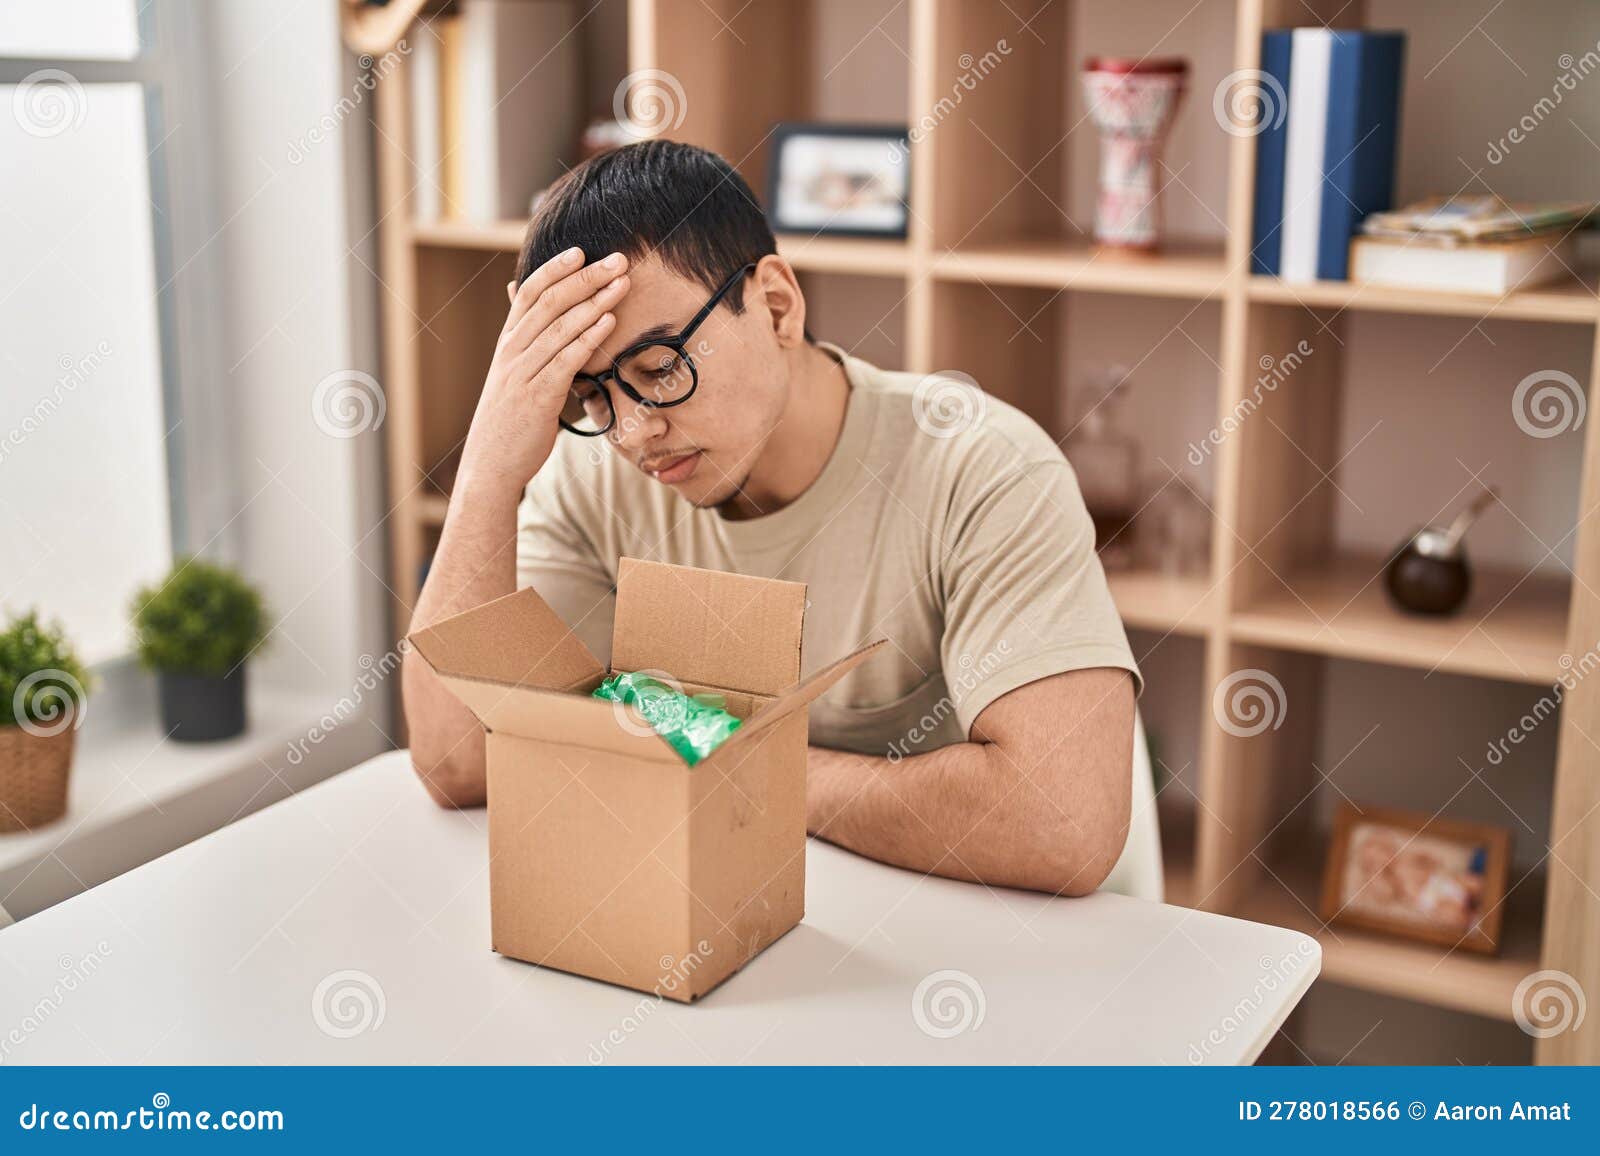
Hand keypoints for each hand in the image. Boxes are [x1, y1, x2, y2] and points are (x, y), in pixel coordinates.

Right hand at [456, 247, 629, 497]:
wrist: (490, 466)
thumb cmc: (509, 421)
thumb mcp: (512, 375)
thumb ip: (523, 340)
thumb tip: (517, 299)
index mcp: (507, 343)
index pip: (529, 293)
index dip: (555, 269)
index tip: (583, 250)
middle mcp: (512, 352)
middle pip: (550, 302)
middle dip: (586, 277)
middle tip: (619, 259)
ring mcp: (522, 373)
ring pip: (561, 326)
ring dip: (595, 301)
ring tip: (622, 283)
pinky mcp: (537, 397)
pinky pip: (565, 360)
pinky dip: (589, 337)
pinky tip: (609, 321)